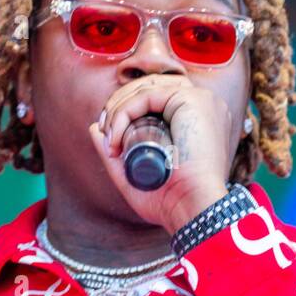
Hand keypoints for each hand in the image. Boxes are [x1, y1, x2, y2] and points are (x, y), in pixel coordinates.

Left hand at [87, 76, 231, 235]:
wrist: (192, 209)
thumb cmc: (171, 202)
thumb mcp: (135, 176)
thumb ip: (114, 153)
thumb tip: (93, 128)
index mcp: (197, 119)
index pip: (157, 97)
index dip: (127, 108)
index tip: (108, 135)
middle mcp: (202, 105)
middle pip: (150, 86)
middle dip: (119, 105)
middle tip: (104, 131)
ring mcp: (200, 99)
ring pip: (146, 88)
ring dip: (118, 109)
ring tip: (109, 138)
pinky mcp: (191, 99)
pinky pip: (146, 95)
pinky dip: (124, 112)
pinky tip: (116, 136)